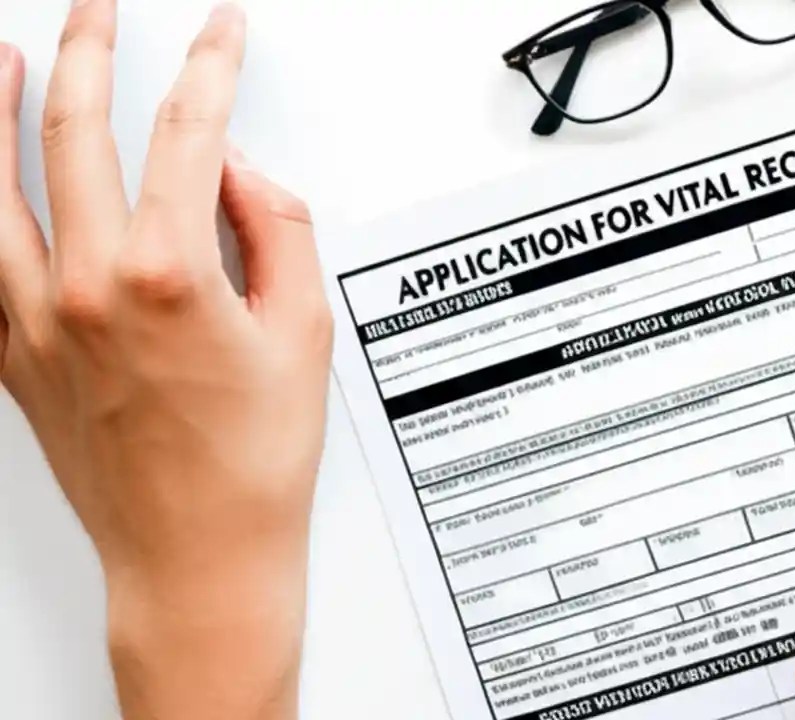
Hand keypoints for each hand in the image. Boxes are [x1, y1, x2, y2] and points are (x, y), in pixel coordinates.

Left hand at [0, 3, 329, 718]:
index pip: (186, 131)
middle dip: (89, 46)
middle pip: (74, 129)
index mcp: (165, 277)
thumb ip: (276, 231)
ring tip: (4, 54)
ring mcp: (36, 320)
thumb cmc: (251, 468)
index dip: (207, 64)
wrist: (197, 560)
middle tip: (97, 8)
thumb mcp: (303, 335)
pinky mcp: (13, 355)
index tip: (218, 32)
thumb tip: (239, 174)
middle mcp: (85, 288)